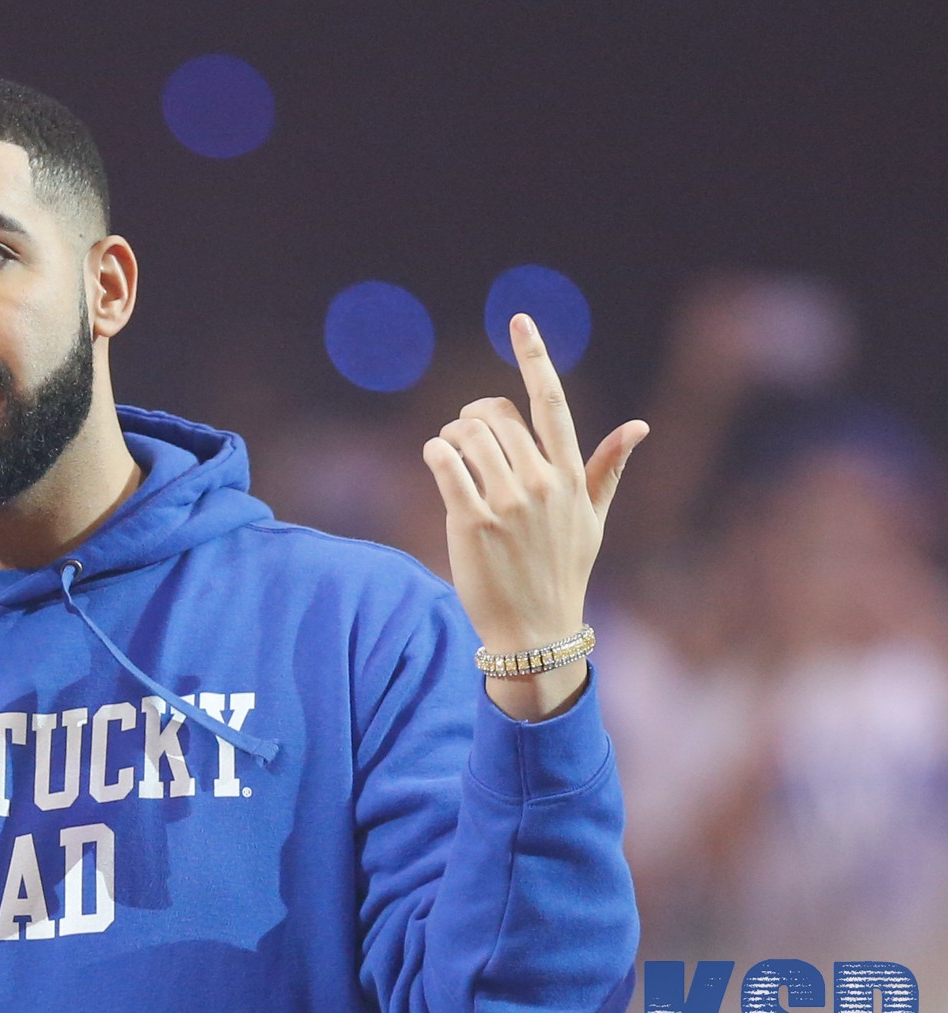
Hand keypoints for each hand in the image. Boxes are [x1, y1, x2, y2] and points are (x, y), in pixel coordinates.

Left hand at [422, 313, 648, 719]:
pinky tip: (437, 460)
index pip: (551, 402)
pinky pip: (445, 463)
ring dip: (450, 434)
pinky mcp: (473, 522)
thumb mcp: (593, 519)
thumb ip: (608, 469)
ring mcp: (508, 502)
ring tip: (451, 453)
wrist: (536, 630)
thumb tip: (641, 426)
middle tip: (466, 435)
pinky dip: (435, 453)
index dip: (533, 357)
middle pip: (496, 415)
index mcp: (570, 476)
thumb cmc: (563, 572)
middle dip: (473, 416)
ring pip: (467, 435)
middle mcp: (542, 483)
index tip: (518, 320)